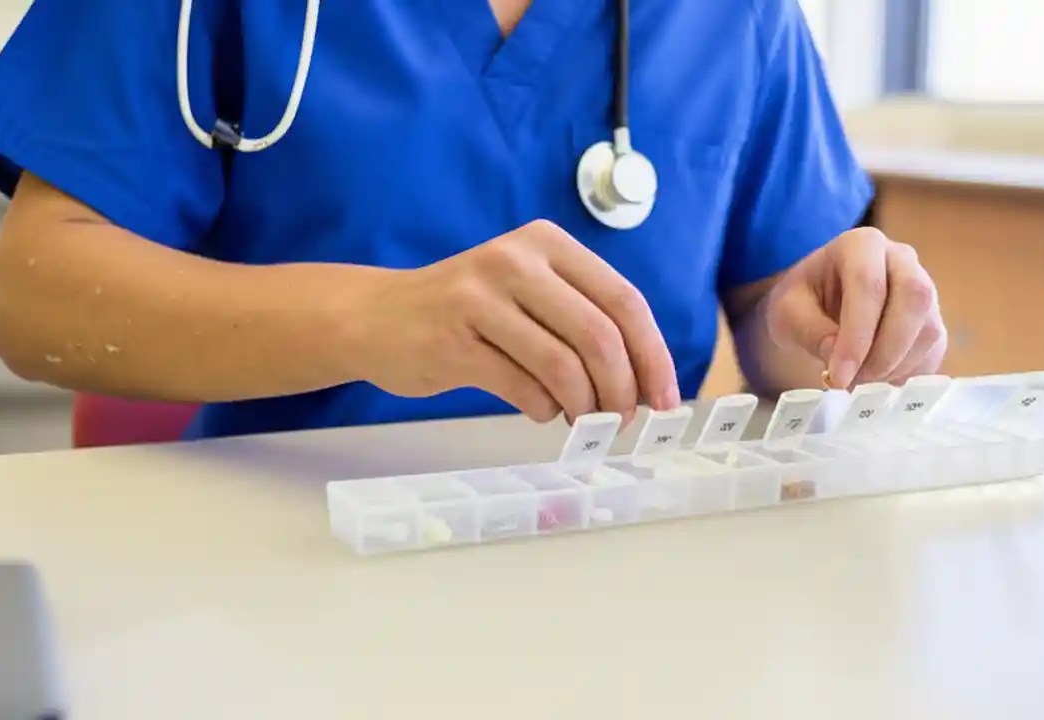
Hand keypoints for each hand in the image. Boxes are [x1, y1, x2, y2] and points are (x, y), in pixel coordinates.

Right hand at [349, 220, 680, 423]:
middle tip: (624, 420)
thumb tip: (646, 382)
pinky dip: (544, 410)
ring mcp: (479, 299)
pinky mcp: (453, 343)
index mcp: (545, 243)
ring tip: (583, 420)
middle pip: (600, 335)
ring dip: (585, 406)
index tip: (667, 397)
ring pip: (564, 366)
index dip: (654, 354)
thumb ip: (583, 321)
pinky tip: (541, 410)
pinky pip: (523, 389)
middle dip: (623, 389)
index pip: (623, 300)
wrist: (376, 316)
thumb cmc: (468, 311)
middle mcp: (514, 260)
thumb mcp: (529, 291)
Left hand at [763, 227, 946, 388]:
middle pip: (914, 298)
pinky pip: (934, 350)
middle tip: (854, 380)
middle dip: (885, 350)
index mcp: (861, 245)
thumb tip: (838, 355)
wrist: (820, 305)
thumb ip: (809, 331)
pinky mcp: (932, 319)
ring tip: (858, 379)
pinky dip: (908, 373)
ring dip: (895, 366)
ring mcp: (923, 287)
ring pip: (929, 329)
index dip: (857, 335)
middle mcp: (901, 259)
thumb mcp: (787, 312)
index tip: (839, 375)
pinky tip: (877, 378)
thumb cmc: (803, 301)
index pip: (869, 284)